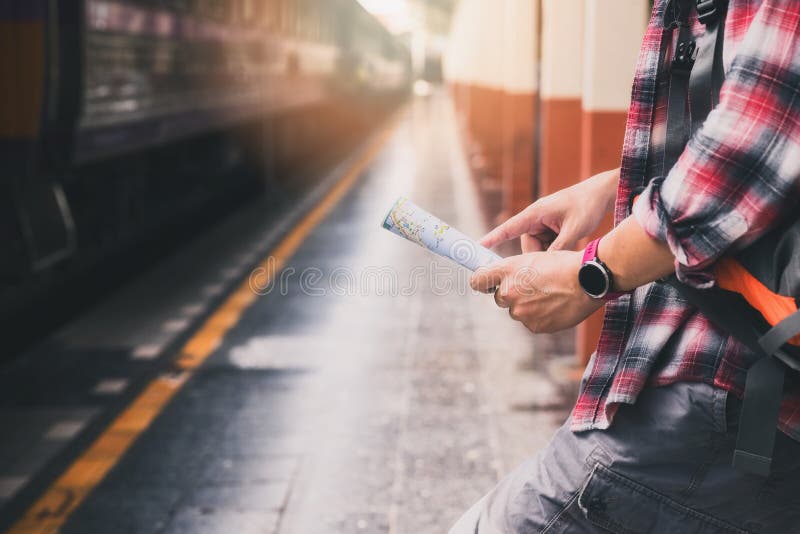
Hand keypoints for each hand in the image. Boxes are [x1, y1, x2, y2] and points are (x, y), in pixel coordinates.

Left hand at [470, 251, 603, 332]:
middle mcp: (509, 292)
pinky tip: (555, 305)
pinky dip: (540, 316)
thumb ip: (514, 271)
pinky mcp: (534, 326)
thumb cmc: (564, 265)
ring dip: (528, 305)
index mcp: (507, 271)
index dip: (482, 282)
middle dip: (512, 294)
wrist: (589, 281)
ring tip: (550, 295)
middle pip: (500, 298)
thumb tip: (503, 280)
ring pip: (517, 310)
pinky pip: (531, 322)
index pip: (477, 281)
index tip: (486, 283)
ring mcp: (521, 312)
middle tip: (533, 286)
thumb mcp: (534, 258)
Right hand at [480, 168, 618, 251]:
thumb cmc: (587, 205)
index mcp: (536, 213)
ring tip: (571, 244)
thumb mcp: (575, 229)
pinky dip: (557, 249)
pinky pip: (547, 245)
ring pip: (539, 248)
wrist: (601, 193)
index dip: (493, 238)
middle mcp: (536, 218)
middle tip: (562, 256)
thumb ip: (559, 248)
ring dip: (553, 252)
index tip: (478, 247)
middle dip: (542, 255)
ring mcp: (544, 224)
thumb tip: (547, 266)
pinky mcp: (551, 228)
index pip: (509, 228)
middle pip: (528, 246)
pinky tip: (572, 243)